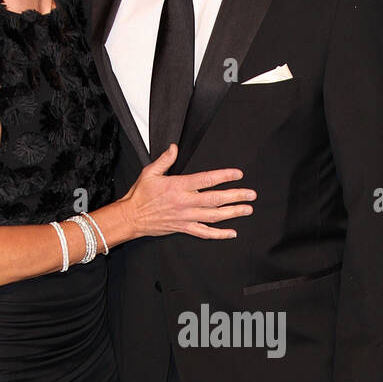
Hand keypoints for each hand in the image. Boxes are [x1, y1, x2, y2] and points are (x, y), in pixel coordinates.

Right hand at [122, 143, 255, 239]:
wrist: (131, 217)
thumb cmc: (140, 195)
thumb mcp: (150, 172)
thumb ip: (165, 160)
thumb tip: (174, 148)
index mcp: (178, 186)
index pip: (206, 180)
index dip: (224, 176)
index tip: (237, 174)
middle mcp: (185, 202)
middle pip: (215, 199)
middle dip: (235, 196)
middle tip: (251, 194)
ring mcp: (186, 217)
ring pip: (214, 216)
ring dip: (233, 213)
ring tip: (247, 209)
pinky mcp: (184, 228)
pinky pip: (204, 233)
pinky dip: (219, 234)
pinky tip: (231, 232)